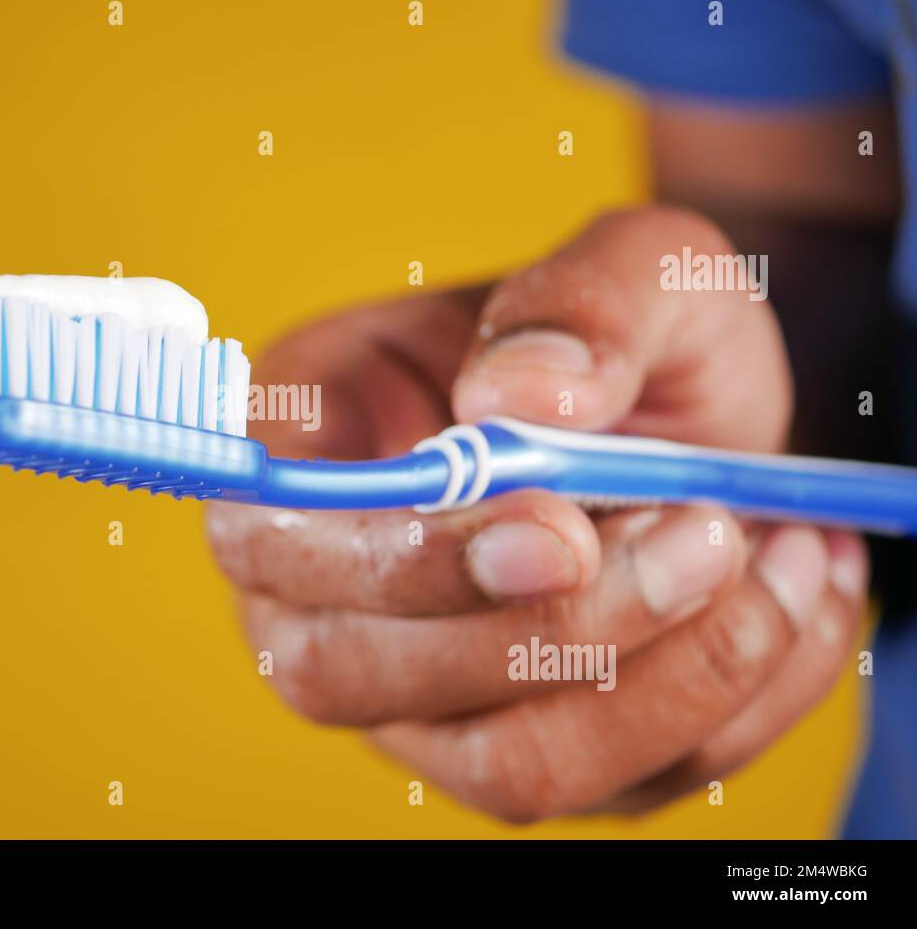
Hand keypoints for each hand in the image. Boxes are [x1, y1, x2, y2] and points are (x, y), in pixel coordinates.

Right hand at [205, 207, 867, 821]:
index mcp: (310, 444)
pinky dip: (724, 706)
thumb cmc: (627, 339)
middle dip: (540, 631)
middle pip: (352, 675)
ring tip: (760, 557)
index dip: (393, 556)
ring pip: (493, 763)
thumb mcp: (634, 267)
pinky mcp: (524, 749)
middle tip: (700, 536)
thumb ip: (578, 302)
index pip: (269, 532)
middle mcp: (327, 589)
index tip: (556, 524)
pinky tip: (783, 603)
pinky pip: (610, 787)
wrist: (689, 421)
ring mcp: (418, 690)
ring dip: (654, 684)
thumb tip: (517, 398)